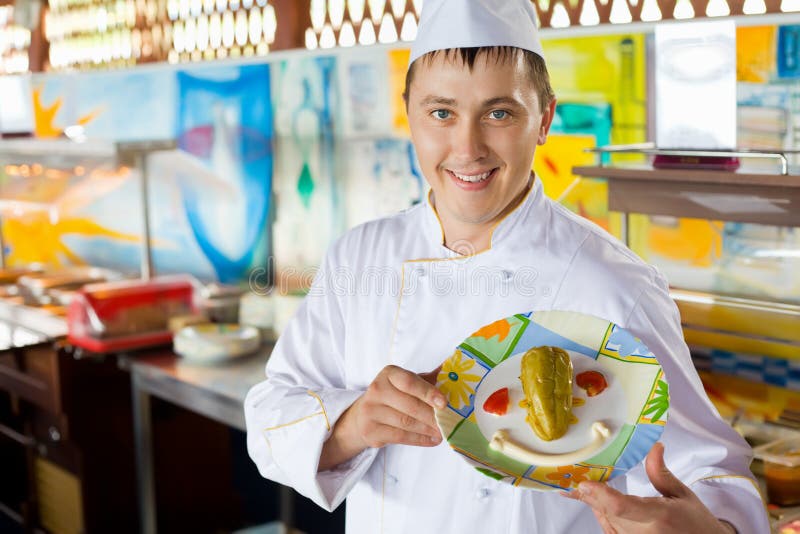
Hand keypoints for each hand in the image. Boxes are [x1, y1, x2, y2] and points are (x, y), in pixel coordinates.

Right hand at [319, 365, 445, 470]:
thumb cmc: (393, 395)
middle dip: (432, 416)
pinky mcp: (370, 431)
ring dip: (428, 429)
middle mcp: (376, 390)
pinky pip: (399, 437)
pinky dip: (419, 439)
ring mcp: (370, 411)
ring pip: (405, 422)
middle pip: (410, 405)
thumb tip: (453, 370)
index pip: (409, 382)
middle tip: (449, 423)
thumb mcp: (408, 383)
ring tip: (443, 432)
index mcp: (389, 374)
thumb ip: (429, 379)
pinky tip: (432, 440)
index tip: (444, 403)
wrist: (363, 415)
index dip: (428, 392)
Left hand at [562, 442, 736, 533]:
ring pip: (607, 521)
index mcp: (659, 516)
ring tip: (585, 488)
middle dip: (593, 494)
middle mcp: (645, 533)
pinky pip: (609, 531)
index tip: (584, 483)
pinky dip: (602, 515)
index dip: (601, 495)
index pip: (623, 507)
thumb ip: (661, 473)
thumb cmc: (695, 522)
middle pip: (609, 512)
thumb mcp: (682, 494)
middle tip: (578, 477)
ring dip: (595, 504)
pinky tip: (596, 503)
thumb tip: (654, 447)